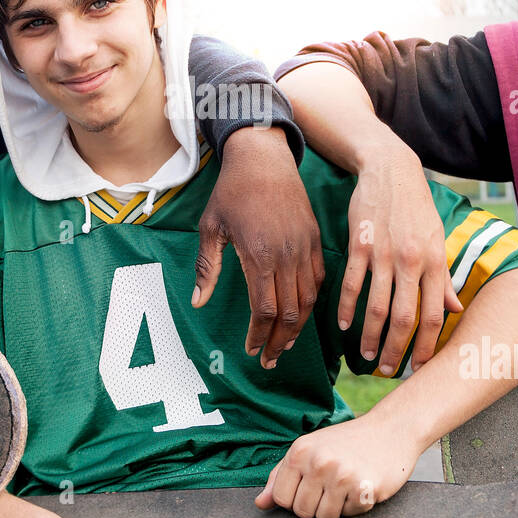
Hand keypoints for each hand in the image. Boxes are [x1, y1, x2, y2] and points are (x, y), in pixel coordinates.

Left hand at [193, 127, 324, 368]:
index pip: (264, 309)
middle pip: (290, 312)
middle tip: (269, 359)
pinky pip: (319, 279)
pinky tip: (300, 314)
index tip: (250, 350)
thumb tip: (198, 302)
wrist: (263, 157)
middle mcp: (287, 255)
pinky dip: (312, 302)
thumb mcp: (210, 228)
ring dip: (297, 327)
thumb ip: (206, 268)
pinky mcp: (315, 238)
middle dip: (279, 341)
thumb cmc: (231, 192)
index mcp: (259, 255)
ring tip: (283, 344)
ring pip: (308, 300)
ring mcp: (305, 247)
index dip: (258, 334)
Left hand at [253, 413, 419, 517]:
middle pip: (302, 512)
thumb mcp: (310, 449)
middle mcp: (318, 462)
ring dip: (336, 507)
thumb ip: (281, 476)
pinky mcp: (363, 488)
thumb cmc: (347, 441)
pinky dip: (356, 506)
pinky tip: (361, 485)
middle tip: (332, 485)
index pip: (280, 498)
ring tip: (346, 485)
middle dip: (316, 505)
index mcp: (300, 451)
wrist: (390, 429)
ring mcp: (341, 475)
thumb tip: (260, 504)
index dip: (295, 499)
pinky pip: (349, 515)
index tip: (310, 487)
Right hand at [340, 143, 461, 375]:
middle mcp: (410, 261)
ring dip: (370, 336)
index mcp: (433, 261)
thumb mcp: (437, 239)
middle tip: (388, 371)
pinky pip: (352, 283)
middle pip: (404, 318)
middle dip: (396, 350)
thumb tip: (456, 310)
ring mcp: (383, 253)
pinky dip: (348, 308)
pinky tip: (344, 325)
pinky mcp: (360, 244)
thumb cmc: (417, 207)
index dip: (427, 346)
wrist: (390, 170)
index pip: (433, 315)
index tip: (420, 367)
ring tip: (366, 356)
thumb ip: (444, 277)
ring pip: (376, 306)